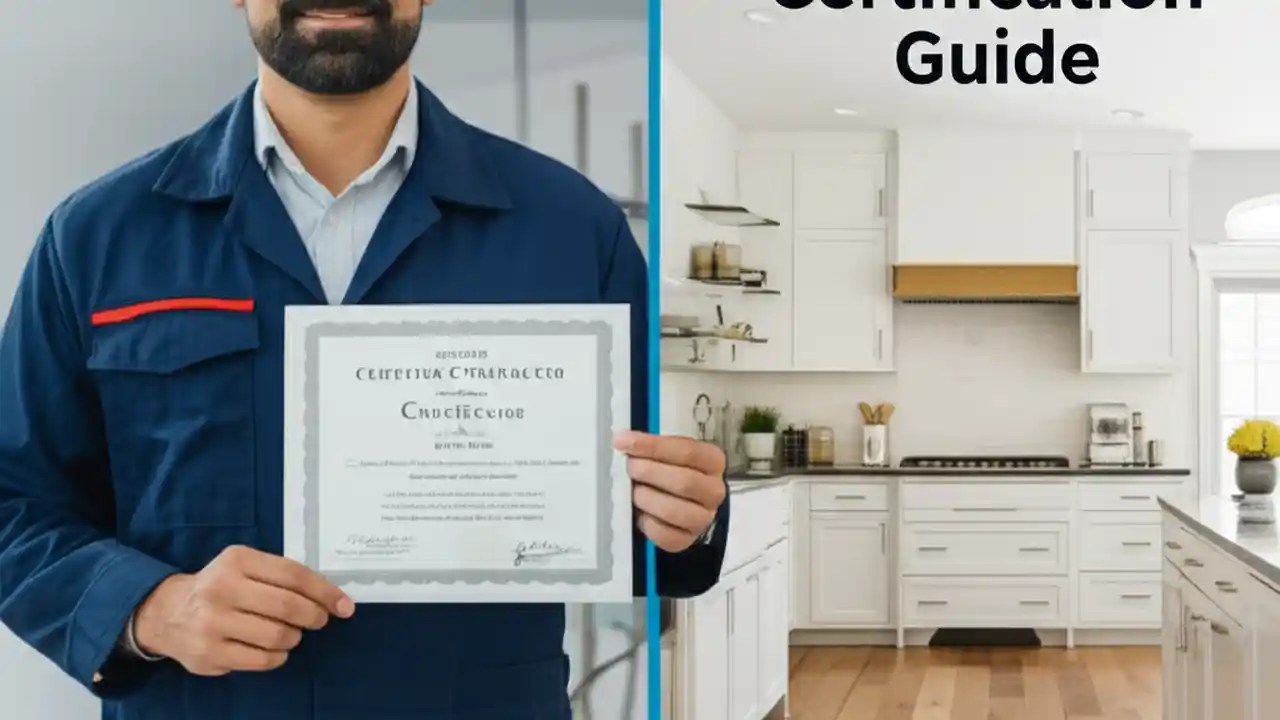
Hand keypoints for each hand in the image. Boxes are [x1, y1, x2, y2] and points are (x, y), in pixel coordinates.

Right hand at [133, 545, 353, 675]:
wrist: (165, 614)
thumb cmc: (219, 587)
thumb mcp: (243, 566)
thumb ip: (280, 575)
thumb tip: (330, 597)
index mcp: (236, 560)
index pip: (293, 575)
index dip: (324, 591)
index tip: (344, 606)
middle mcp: (222, 589)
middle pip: (288, 606)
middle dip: (314, 616)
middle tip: (319, 620)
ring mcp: (213, 623)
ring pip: (277, 635)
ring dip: (294, 638)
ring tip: (291, 634)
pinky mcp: (210, 654)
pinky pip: (262, 660)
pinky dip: (278, 656)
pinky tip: (274, 649)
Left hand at [614, 430, 726, 552]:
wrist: (688, 505)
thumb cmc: (676, 472)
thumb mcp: (672, 453)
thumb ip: (654, 447)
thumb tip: (624, 441)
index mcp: (712, 461)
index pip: (686, 451)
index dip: (652, 446)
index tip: (625, 441)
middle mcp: (713, 490)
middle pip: (682, 481)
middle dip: (649, 472)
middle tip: (630, 467)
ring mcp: (703, 518)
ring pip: (672, 510)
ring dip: (646, 498)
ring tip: (634, 490)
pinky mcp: (687, 539)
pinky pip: (663, 534)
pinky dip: (645, 522)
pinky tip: (640, 512)